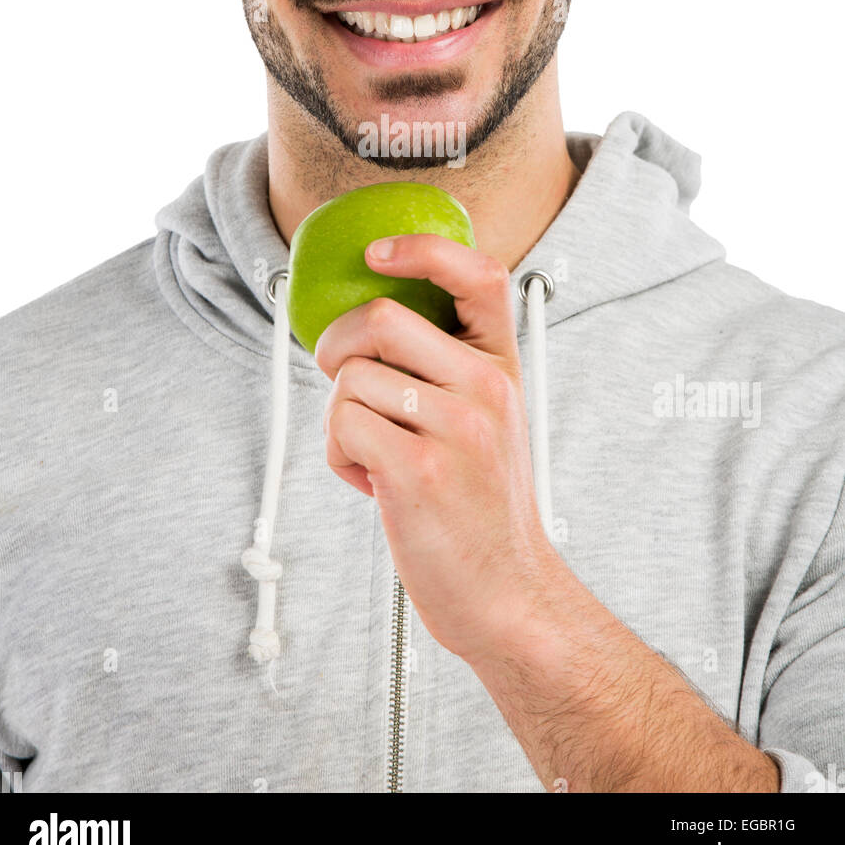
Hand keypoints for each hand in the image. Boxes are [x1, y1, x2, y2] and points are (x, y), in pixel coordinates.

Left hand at [314, 233, 556, 663]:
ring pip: (349, 379)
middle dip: (336, 345)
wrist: (508, 595)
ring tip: (373, 457)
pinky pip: (341, 427)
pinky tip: (371, 485)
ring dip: (339, 419)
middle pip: (380, 318)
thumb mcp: (488, 421)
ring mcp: (455, 427)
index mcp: (502, 367)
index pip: (480, 275)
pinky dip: (339, 456)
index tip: (378, 254)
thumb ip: (447, 370)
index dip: (424, 249)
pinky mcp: (418, 469)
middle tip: (340, 376)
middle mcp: (485, 387)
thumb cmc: (483, 508)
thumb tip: (367, 328)